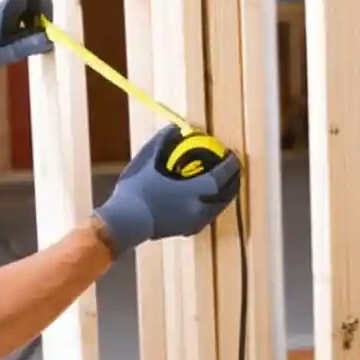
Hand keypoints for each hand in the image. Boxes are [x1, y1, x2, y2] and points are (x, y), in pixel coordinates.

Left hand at [0, 0, 54, 80]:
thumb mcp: (4, 54)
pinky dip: (15, 19)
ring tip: (27, 36)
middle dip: (36, 9)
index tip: (46, 19)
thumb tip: (50, 39)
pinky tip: (12, 38)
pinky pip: (7, 8)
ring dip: (26, 15)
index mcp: (3, 6)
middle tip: (40, 29)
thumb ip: (28, 46)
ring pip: (16, 1)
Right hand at [92, 124, 241, 257]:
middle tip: (234, 170)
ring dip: (224, 195)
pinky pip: (207, 216)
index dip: (229, 166)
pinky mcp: (186, 231)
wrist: (125, 223)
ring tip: (223, 184)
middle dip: (233, 182)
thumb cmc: (135, 190)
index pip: (219, 178)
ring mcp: (193, 223)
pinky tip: (205, 198)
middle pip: (225, 196)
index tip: (232, 155)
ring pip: (217, 208)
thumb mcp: (146, 162)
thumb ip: (161, 143)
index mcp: (192, 192)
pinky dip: (212, 205)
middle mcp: (198, 210)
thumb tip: (173, 128)